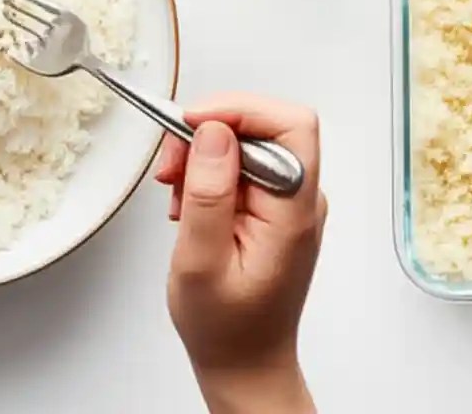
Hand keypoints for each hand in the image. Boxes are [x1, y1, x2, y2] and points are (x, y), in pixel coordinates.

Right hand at [155, 93, 325, 413]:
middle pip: (265, 127)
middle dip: (209, 133)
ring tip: (175, 196)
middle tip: (170, 167)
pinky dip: (208, 174)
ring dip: (203, 156)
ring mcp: (288, 202)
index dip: (240, 110)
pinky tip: (190, 206)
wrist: (244, 361)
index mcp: (293, 211)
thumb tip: (213, 133)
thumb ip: (208, 194)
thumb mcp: (200, 262)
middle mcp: (300, 199)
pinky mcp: (272, 207)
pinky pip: (242, 167)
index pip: (290, 125)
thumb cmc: (225, 326)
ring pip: (248, 143)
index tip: (191, 123)